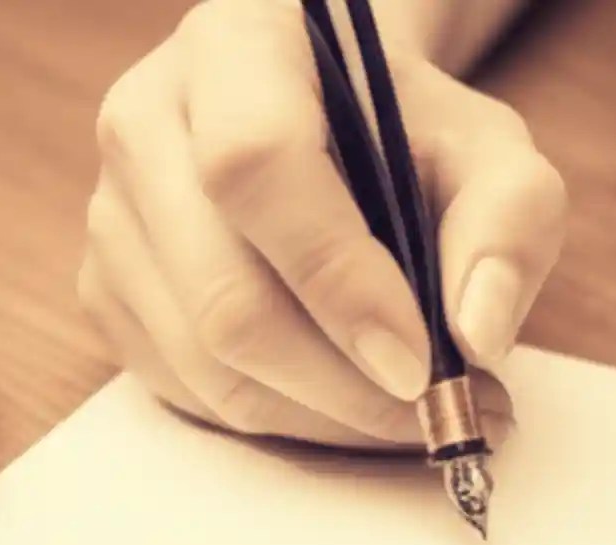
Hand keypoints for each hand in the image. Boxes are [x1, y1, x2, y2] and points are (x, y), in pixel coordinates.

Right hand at [78, 0, 565, 448]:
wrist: (330, 126)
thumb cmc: (409, 135)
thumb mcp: (489, 149)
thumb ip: (507, 222)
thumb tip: (477, 337)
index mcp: (237, 50)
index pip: (257, 166)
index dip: (338, 279)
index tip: (420, 363)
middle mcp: (146, 124)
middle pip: (222, 295)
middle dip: (346, 387)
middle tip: (447, 414)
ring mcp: (112, 213)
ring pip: (203, 363)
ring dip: (326, 420)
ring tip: (422, 417)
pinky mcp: (108, 289)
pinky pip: (187, 392)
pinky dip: (285, 422)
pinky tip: (354, 406)